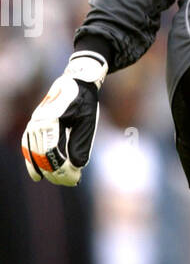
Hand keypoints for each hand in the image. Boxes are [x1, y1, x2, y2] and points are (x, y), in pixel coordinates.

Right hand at [21, 51, 107, 185]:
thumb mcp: (88, 122)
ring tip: (59, 181)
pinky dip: (32, 160)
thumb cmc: (85, 100)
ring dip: (45, 170)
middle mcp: (38, 121)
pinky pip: (28, 146)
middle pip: (42, 155)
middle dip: (56, 172)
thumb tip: (75, 167)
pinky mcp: (34, 124)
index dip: (63, 169)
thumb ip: (81, 144)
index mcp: (51, 120)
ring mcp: (33, 122)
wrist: (76, 81)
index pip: (53, 153)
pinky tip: (37, 174)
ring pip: (33, 153)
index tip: (76, 179)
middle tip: (72, 182)